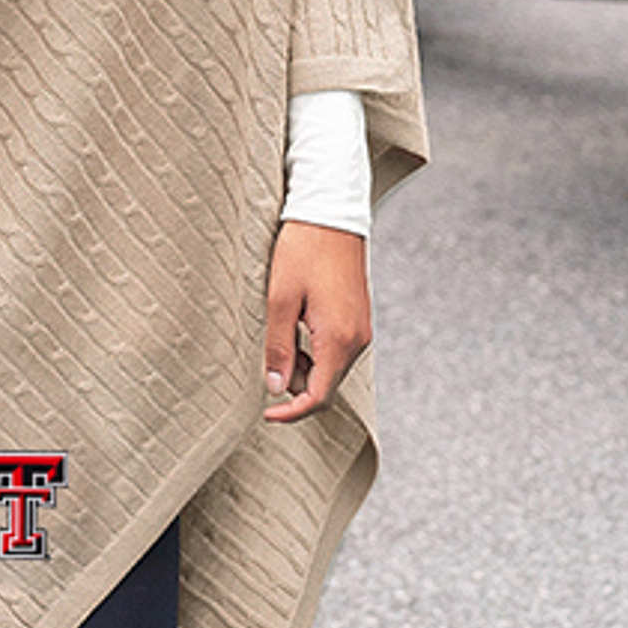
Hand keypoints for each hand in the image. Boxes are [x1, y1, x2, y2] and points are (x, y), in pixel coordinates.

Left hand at [261, 220, 371, 423]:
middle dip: (297, 385)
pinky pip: (337, 348)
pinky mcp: (359, 316)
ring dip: (305, 366)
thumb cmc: (303, 250)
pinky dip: (316, 350)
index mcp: (338, 339)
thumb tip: (277, 387)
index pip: (319, 397)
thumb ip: (279, 347)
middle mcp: (358, 339)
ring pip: (331, 367)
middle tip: (268, 363)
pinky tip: (296, 326)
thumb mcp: (280, 299)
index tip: (266, 414)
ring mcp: (361, 328)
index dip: (291, 412)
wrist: (331, 213)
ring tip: (280, 335)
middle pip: (327, 385)